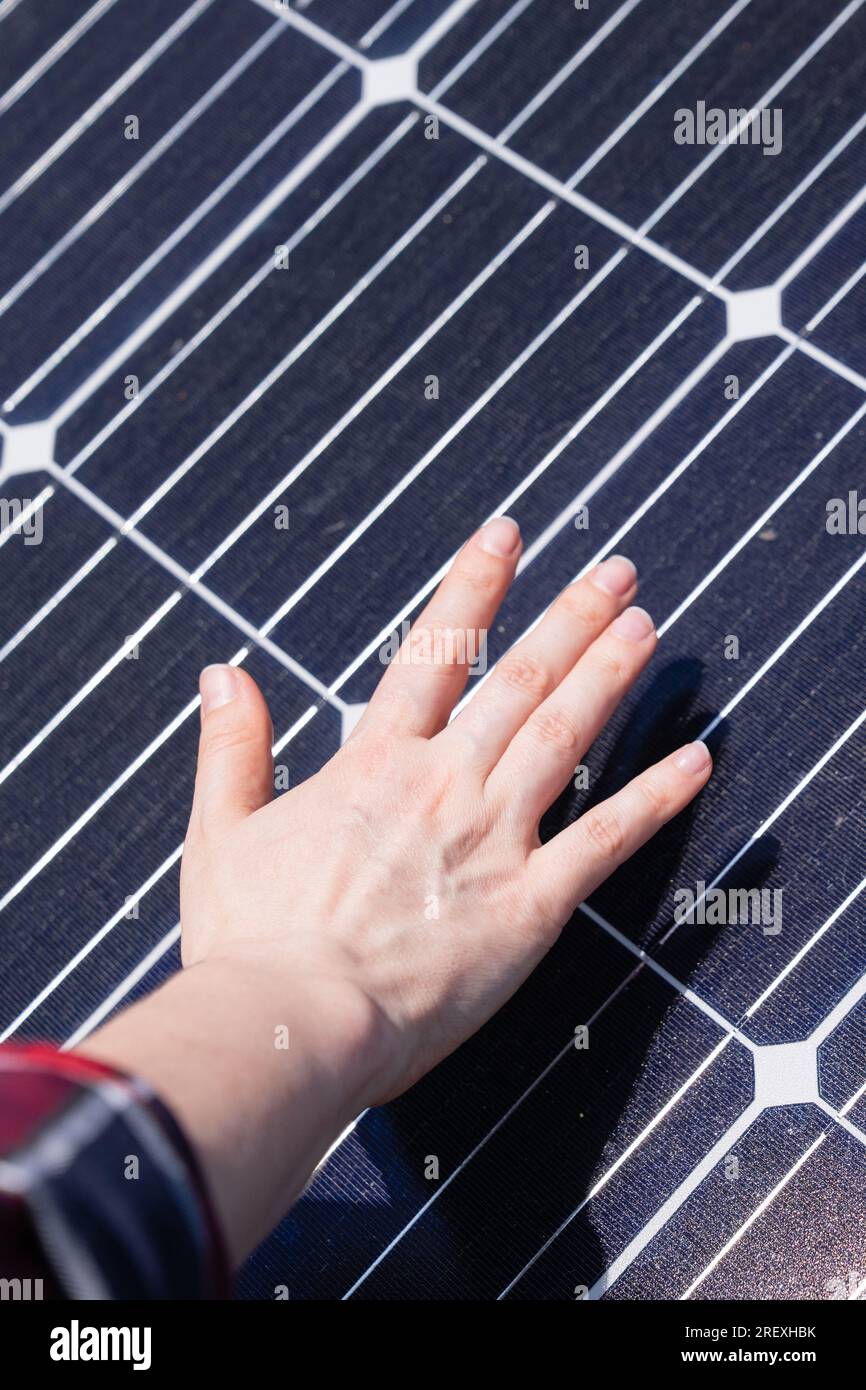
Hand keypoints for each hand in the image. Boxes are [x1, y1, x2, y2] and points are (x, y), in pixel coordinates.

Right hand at [181, 517, 711, 1106]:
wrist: (297, 1022)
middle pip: (520, 680)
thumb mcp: (220, 832)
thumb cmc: (252, 941)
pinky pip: (606, 839)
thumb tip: (225, 674)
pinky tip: (694, 762)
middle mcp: (444, 784)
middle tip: (617, 572)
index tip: (507, 535)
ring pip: (565, 736)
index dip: (475, 584)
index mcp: (375, 763)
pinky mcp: (531, 904)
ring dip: (611, 675)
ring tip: (647, 627)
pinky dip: (655, 797)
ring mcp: (493, 838)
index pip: (434, 650)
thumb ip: (232, 748)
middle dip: (572, 617)